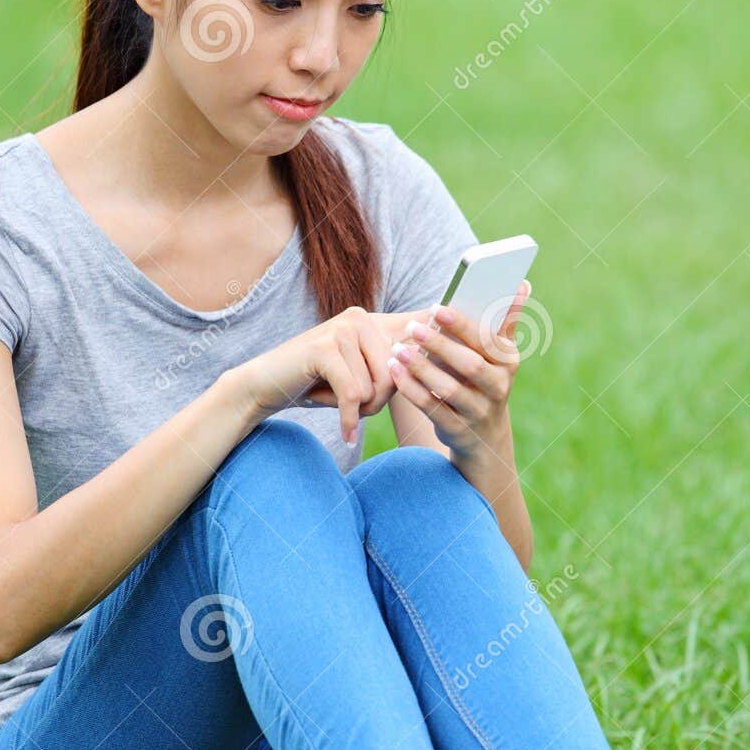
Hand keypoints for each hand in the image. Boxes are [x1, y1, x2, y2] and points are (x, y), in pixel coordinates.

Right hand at [233, 304, 437, 444]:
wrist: (266, 385)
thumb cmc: (317, 384)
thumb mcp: (360, 376)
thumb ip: (393, 370)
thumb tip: (438, 375)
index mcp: (376, 321)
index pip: (421, 327)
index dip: (446, 336)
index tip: (483, 333)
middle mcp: (363, 317)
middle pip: (400, 373)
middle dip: (379, 402)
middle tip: (352, 406)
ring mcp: (342, 329)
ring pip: (378, 386)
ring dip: (360, 409)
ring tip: (335, 403)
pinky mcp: (324, 348)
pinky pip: (353, 393)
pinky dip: (347, 418)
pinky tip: (345, 431)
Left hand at [385, 280, 530, 463]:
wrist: (483, 434)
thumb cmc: (485, 380)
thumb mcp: (499, 355)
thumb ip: (506, 320)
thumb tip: (522, 283)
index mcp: (508, 362)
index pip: (487, 340)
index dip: (463, 325)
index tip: (437, 309)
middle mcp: (498, 387)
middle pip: (469, 364)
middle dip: (439, 345)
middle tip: (411, 327)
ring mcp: (479, 411)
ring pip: (449, 388)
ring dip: (421, 368)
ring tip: (398, 350)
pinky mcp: (457, 429)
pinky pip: (432, 408)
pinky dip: (412, 389)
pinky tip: (396, 371)